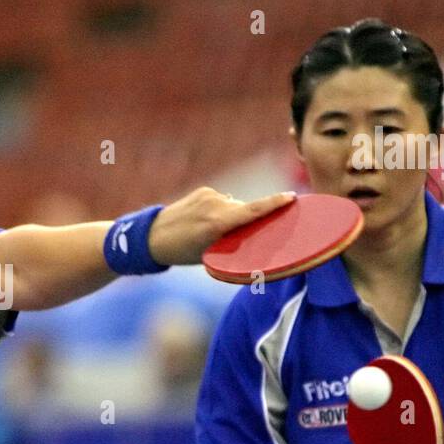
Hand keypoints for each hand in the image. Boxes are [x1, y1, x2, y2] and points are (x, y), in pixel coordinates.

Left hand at [147, 187, 294, 265]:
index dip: (273, 204)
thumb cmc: (183, 252)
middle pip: (246, 209)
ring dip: (235, 215)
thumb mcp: (210, 253)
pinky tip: (208, 221)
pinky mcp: (204, 190)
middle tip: (249, 234)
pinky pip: (224, 201)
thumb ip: (232, 242)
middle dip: (252, 219)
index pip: (252, 210)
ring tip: (216, 230)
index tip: (291, 197)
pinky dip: (224, 210)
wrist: (152, 235)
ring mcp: (209, 195)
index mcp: (216, 224)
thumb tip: (254, 233)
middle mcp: (215, 205)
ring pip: (236, 205)